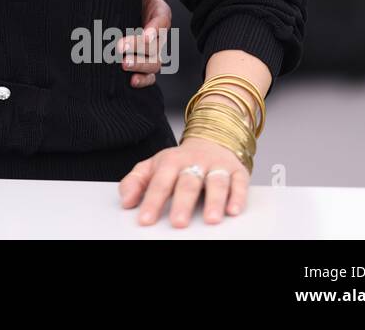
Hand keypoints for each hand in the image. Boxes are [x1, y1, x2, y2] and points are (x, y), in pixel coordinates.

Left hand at [119, 0, 170, 87]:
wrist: (115, 4)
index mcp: (158, 12)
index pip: (161, 21)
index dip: (154, 29)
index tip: (144, 34)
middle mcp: (157, 33)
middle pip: (156, 46)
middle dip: (140, 50)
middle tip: (120, 50)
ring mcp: (150, 50)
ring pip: (154, 63)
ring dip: (140, 67)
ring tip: (123, 65)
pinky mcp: (142, 61)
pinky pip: (149, 76)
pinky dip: (142, 81)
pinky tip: (130, 83)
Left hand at [119, 136, 250, 226]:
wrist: (211, 142)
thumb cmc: (179, 162)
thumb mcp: (153, 167)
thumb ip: (135, 182)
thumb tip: (126, 201)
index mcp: (170, 161)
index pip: (160, 182)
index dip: (152, 201)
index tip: (146, 220)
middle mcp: (194, 163)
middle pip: (188, 183)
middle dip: (183, 203)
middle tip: (178, 223)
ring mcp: (217, 167)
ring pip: (216, 182)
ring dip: (214, 200)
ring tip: (211, 220)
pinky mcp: (237, 171)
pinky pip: (239, 183)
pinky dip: (238, 196)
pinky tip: (234, 211)